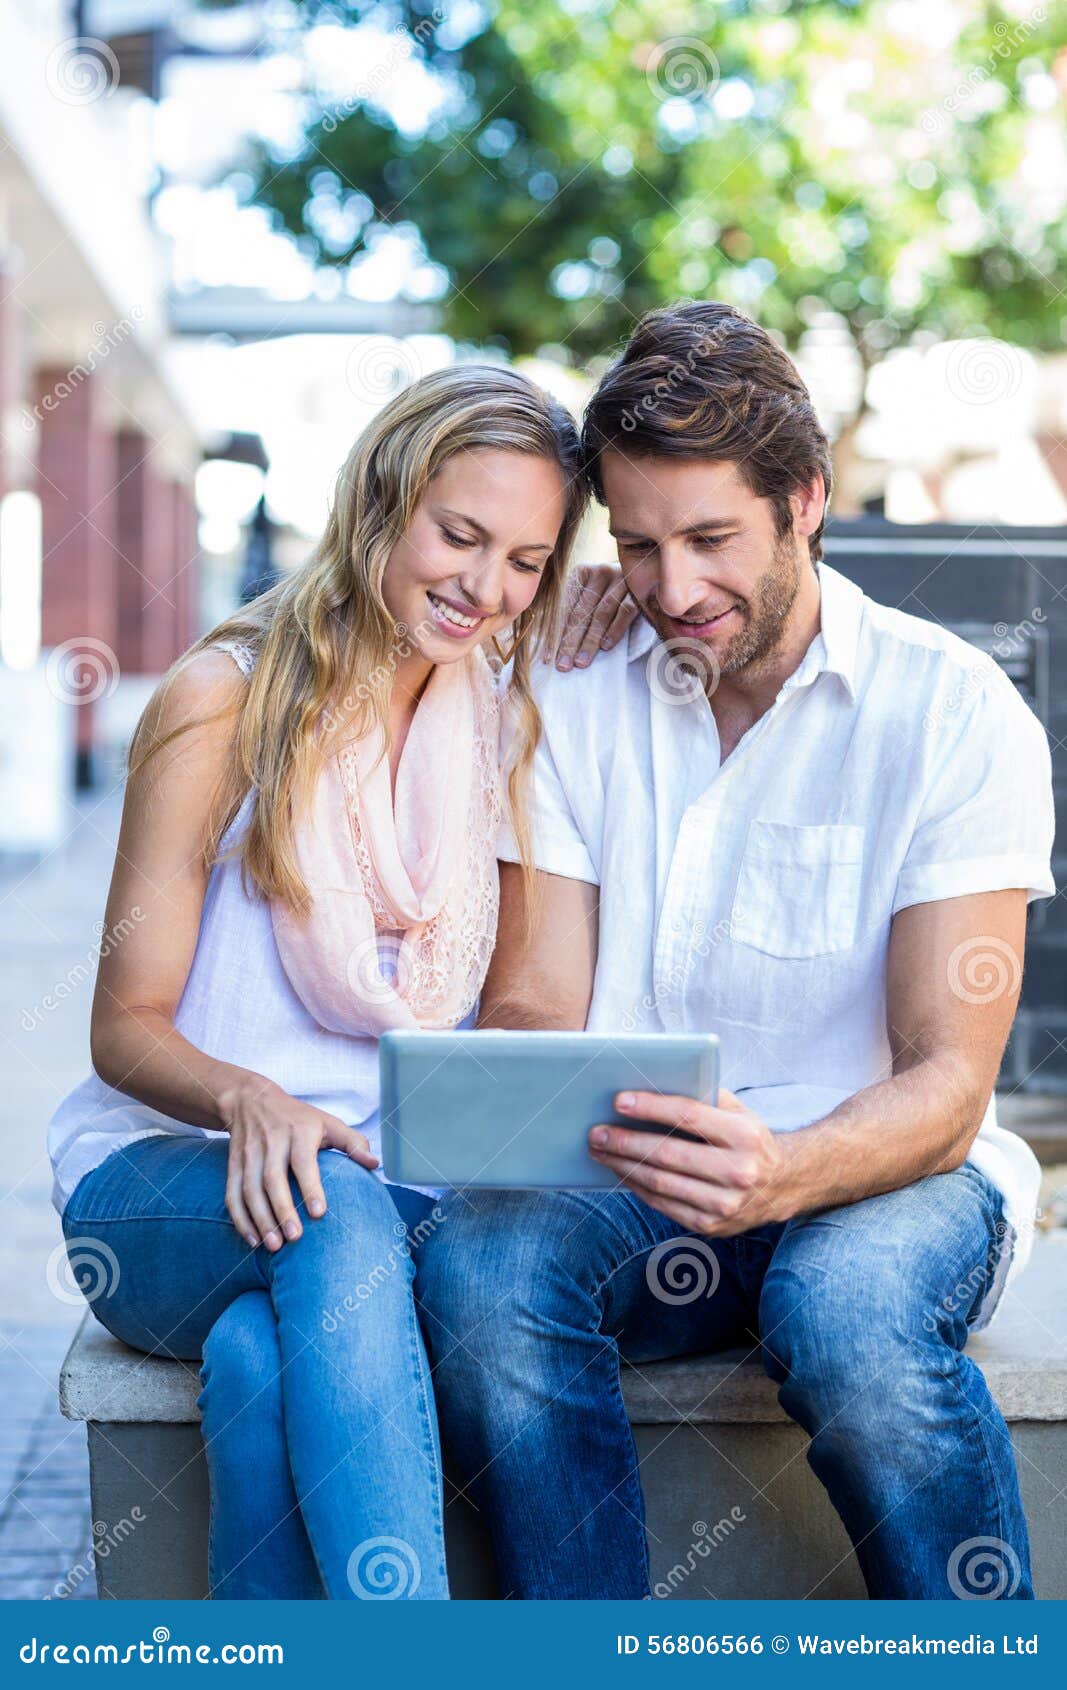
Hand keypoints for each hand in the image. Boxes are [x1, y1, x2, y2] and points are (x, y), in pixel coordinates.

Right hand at [218, 1075, 378, 1251]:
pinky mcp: (233, 1165)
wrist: (251, 1099)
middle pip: (273, 1180)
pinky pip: (232, 1194)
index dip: (311, 1186)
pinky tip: (253, 1240)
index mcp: (298, 1131)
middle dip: (282, 1210)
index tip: (319, 1213)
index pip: (303, 1160)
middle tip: (295, 1238)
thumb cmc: (297, 1118)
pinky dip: (240, 1219)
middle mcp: (271, 1142)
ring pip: (250, 1190)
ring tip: (274, 1245)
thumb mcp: (327, 1122)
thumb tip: (375, 1164)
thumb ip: (352, 1142)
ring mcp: (249, 1154)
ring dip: (260, 1220)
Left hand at [549, 565, 636, 669]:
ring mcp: (620, 579)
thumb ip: (573, 612)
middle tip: (563, 666)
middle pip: (581, 612)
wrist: (646, 572)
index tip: (548, 658)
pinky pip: (625, 612)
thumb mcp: (590, 594)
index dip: (555, 634)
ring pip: (601, 614)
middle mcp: (599, 572)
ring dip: (590, 641)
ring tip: (581, 662)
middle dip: (570, 642)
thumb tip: (551, 645)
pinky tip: (606, 647)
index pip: (564, 608)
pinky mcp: (638, 589)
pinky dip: (614, 630)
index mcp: (581, 573)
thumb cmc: (610, 591)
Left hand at [588, 1087, 790, 1235]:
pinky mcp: (712, 1226)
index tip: (620, 1101)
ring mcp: (725, 1204)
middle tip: (596, 1132)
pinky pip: (664, 1205)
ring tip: (600, 1150)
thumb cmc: (749, 1139)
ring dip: (623, 1165)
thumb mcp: (739, 1112)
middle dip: (626, 1142)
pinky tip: (621, 1171)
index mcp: (745, 1135)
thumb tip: (651, 1086)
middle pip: (668, 1154)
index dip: (651, 1108)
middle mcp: (737, 1172)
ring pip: (661, 1183)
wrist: (783, 1185)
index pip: (689, 1117)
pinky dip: (637, 1187)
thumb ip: (704, 1098)